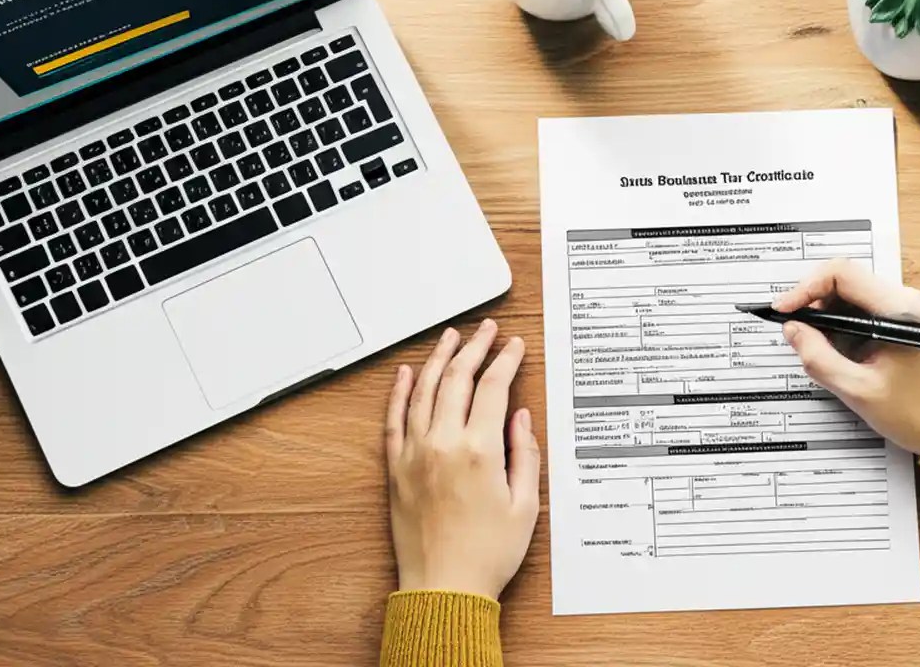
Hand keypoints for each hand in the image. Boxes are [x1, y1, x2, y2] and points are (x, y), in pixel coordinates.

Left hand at [384, 320, 540, 598]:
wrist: (444, 588)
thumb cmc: (487, 554)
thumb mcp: (525, 504)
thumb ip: (525, 454)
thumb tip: (521, 418)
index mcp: (479, 450)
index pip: (493, 388)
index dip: (506, 360)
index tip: (514, 346)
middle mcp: (443, 444)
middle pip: (457, 379)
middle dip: (474, 348)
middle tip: (487, 331)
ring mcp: (415, 454)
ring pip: (422, 390)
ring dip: (437, 359)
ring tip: (451, 338)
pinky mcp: (396, 469)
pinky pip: (393, 419)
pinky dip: (399, 392)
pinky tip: (405, 373)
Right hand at [775, 259, 919, 453]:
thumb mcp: (858, 390)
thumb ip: (818, 358)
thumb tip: (793, 331)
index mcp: (900, 309)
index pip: (842, 274)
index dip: (805, 288)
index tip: (784, 310)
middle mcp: (906, 301)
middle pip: (845, 281)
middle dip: (812, 303)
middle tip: (793, 331)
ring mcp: (907, 310)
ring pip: (852, 297)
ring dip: (826, 316)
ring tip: (813, 347)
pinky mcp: (904, 323)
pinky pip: (863, 312)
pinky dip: (841, 326)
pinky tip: (834, 350)